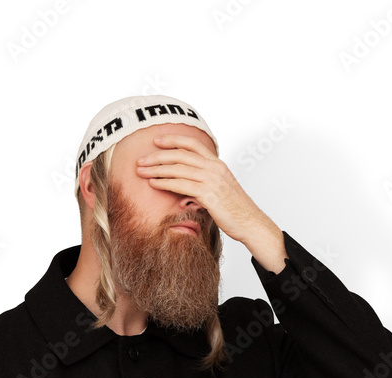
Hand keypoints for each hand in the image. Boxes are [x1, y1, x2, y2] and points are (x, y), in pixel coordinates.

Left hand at [136, 135, 287, 271]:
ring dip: (156, 169)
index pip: (193, 144)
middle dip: (157, 156)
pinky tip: (153, 183)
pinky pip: (181, 185)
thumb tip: (186, 187)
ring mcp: (212, 180)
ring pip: (178, 169)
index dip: (173, 140)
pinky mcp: (208, 195)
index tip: (156, 140)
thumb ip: (204, 182)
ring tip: (141, 171)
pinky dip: (164, 183)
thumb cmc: (234, 209)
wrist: (250, 223)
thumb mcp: (220, 189)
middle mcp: (214, 168)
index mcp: (217, 164)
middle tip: (140, 159)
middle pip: (181, 154)